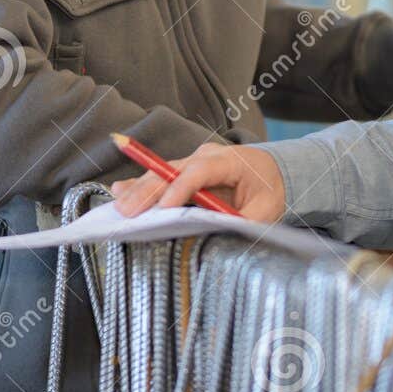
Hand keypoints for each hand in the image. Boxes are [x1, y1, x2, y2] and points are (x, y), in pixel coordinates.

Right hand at [110, 141, 284, 222]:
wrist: (273, 172)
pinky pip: (159, 177)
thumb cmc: (270, 191)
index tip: (164, 208)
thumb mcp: (266, 211)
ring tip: (119, 206)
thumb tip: (219, 235)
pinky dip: (140, 185)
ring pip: (161, 172)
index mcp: (230, 161)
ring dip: (139, 189)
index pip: (201, 172)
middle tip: (128, 212)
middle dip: (149, 191)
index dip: (181, 188)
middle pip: (172, 170)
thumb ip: (243, 221)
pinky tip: (119, 192)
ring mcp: (193, 160)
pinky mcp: (183, 170)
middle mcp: (207, 156)